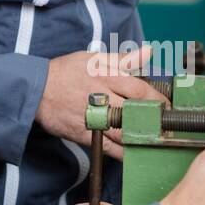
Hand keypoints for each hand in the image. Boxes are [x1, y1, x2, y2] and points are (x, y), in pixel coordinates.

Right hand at [35, 46, 167, 160]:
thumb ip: (124, 59)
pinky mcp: (84, 134)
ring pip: (125, 132)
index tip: (169, 106)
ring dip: (144, 137)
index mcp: (106, 75)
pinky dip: (124, 152)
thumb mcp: (94, 59)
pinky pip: (109, 147)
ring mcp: (93, 117)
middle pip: (136, 112)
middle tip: (169, 126)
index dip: (158, 100)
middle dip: (155, 121)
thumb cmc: (67, 72)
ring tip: (158, 139)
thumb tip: (148, 52)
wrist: (35, 90)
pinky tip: (136, 152)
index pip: (140, 90)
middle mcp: (101, 97)